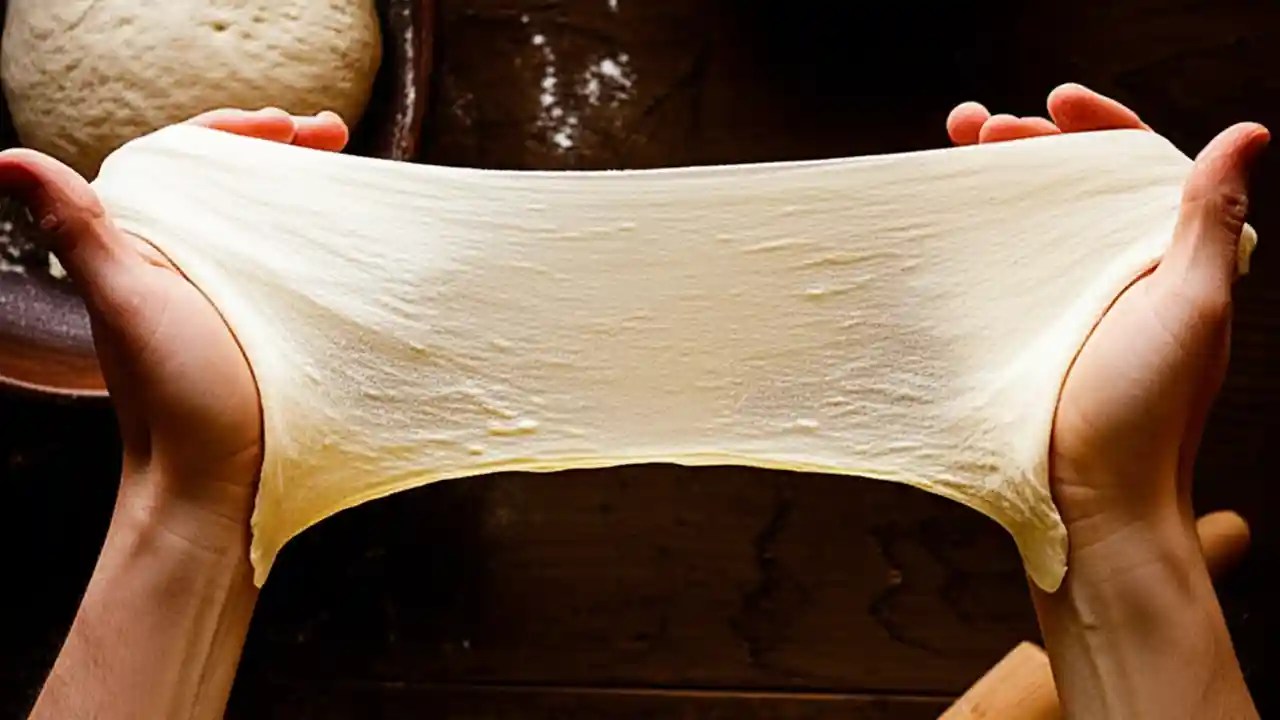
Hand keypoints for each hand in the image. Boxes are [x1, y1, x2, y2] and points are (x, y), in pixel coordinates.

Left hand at [0, 109, 349, 546]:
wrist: (210, 484)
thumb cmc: (173, 395)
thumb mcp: (131, 303)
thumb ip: (81, 230)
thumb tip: (4, 157)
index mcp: (141, 244)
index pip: (184, 158)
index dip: (235, 131)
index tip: (289, 124)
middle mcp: (177, 262)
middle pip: (227, 182)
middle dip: (279, 151)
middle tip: (335, 134)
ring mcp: (219, 294)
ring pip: (257, 219)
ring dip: (299, 189)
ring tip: (346, 170)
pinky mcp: (256, 325)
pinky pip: (282, 261)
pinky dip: (311, 237)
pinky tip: (341, 237)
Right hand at [947, 84, 1268, 562]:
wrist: (1093, 501)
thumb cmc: (1148, 412)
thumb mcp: (1190, 308)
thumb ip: (1209, 223)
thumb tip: (1248, 135)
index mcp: (1169, 259)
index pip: (1138, 167)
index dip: (1100, 126)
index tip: (1054, 101)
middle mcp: (1121, 275)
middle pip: (1076, 187)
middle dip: (1030, 146)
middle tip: (977, 125)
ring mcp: (1070, 305)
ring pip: (1035, 222)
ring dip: (996, 184)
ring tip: (952, 153)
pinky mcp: (1027, 334)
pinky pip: (1004, 267)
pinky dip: (978, 236)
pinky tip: (946, 224)